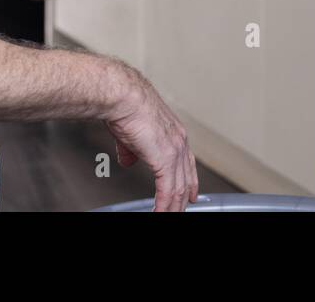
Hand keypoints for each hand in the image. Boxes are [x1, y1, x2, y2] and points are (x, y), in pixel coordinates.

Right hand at [104, 63, 198, 211]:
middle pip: (186, 178)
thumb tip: (128, 161)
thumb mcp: (131, 133)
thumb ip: (132, 150)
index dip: (190, 181)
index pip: (188, 163)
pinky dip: (164, 205)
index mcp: (175, 133)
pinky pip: (168, 190)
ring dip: (173, 206)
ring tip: (167, 216)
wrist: (123, 97)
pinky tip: (160, 213)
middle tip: (179, 211)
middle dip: (183, 198)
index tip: (191, 194)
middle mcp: (179, 141)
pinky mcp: (165, 159)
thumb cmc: (126, 107)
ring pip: (178, 188)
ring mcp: (175, 151)